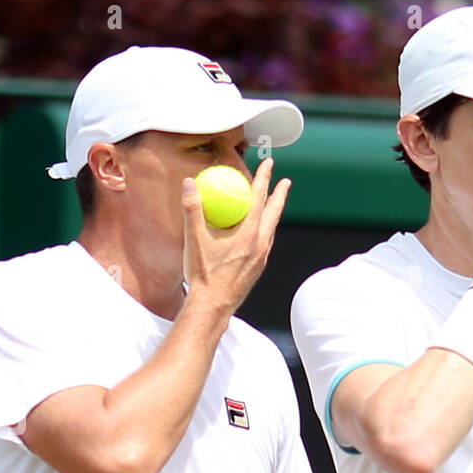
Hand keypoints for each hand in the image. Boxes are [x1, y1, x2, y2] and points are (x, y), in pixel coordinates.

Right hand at [180, 157, 290, 319]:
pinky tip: (259, 232)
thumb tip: (189, 184)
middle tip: (284, 181)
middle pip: (274, 213)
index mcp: (250, 235)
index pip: (260, 199)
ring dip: (274, 213)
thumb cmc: (204, 276)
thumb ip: (192, 209)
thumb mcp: (195, 240)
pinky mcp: (257, 268)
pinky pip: (265, 242)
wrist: (213, 306)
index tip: (269, 165)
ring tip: (274, 204)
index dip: (264, 180)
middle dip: (279, 195)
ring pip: (272, 229)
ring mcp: (261, 258)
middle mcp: (260, 245)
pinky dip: (265, 230)